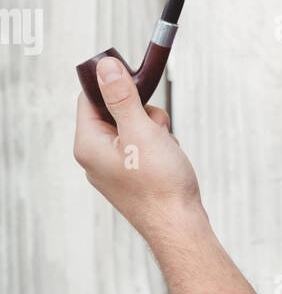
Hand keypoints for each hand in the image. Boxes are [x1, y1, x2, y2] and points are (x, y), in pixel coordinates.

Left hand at [73, 57, 202, 241]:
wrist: (180, 226)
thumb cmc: (160, 185)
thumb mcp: (141, 131)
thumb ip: (121, 98)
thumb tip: (106, 68)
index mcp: (88, 144)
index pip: (90, 99)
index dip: (114, 87)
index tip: (138, 86)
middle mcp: (95, 157)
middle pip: (113, 112)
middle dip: (141, 113)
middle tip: (156, 128)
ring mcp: (112, 169)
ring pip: (131, 129)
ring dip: (152, 130)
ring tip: (164, 149)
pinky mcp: (130, 177)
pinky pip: (140, 148)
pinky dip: (156, 147)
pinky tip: (167, 161)